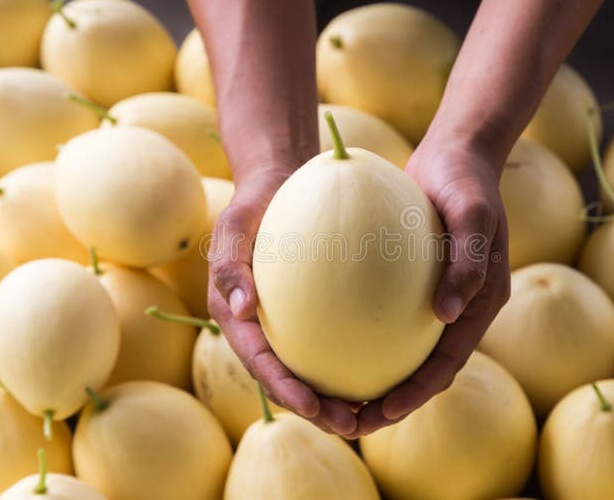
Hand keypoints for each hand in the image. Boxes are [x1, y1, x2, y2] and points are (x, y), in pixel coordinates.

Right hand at [207, 165, 358, 435]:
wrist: (275, 187)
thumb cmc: (254, 204)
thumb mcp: (234, 224)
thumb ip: (230, 264)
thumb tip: (241, 311)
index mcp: (234, 317)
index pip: (260, 362)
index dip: (284, 390)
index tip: (314, 408)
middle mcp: (257, 328)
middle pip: (284, 379)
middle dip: (314, 409)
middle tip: (350, 425)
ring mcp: (281, 323)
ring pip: (307, 369)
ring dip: (333, 397)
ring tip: (370, 415)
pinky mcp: (305, 312)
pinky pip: (327, 341)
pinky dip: (348, 361)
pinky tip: (383, 369)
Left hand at [348, 136, 512, 436]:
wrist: (457, 156)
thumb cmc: (467, 181)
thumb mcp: (473, 213)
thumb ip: (467, 263)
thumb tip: (446, 314)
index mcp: (481, 304)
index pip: (447, 363)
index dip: (417, 393)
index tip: (382, 412)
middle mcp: (460, 308)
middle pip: (425, 369)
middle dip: (392, 401)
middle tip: (351, 420)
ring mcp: (438, 296)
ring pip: (405, 350)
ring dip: (377, 377)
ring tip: (335, 395)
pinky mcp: (415, 282)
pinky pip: (389, 317)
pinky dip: (365, 336)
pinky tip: (327, 338)